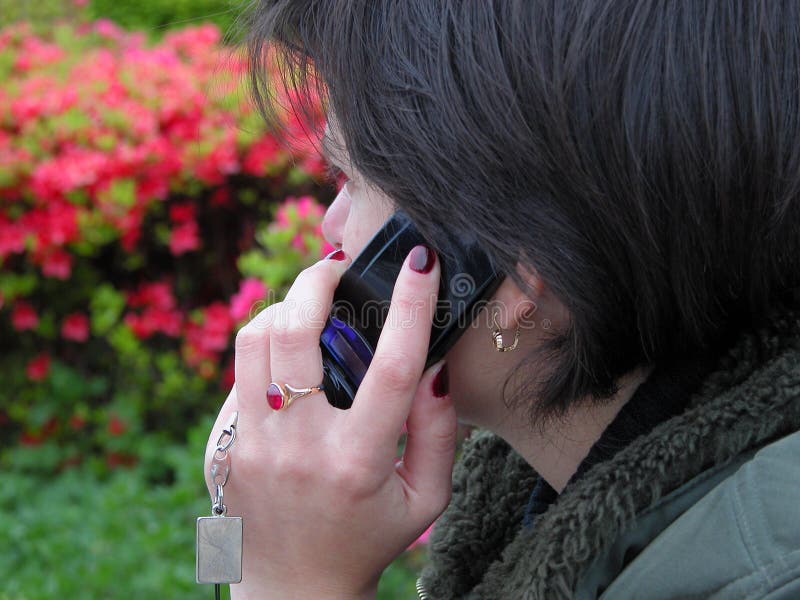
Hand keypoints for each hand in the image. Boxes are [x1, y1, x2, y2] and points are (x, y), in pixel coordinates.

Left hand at [204, 245, 456, 598]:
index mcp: (358, 461)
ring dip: (283, 306)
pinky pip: (240, 375)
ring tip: (309, 306)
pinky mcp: (223, 447)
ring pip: (253, 340)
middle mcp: (298, 448)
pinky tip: (289, 363)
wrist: (293, 589)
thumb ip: (440, 433)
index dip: (411, 304)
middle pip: (295, 333)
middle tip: (338, 266)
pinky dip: (266, 351)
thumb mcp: (426, 498)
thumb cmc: (368, 538)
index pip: (391, 366)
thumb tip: (433, 367)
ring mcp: (251, 447)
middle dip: (318, 280)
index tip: (421, 260)